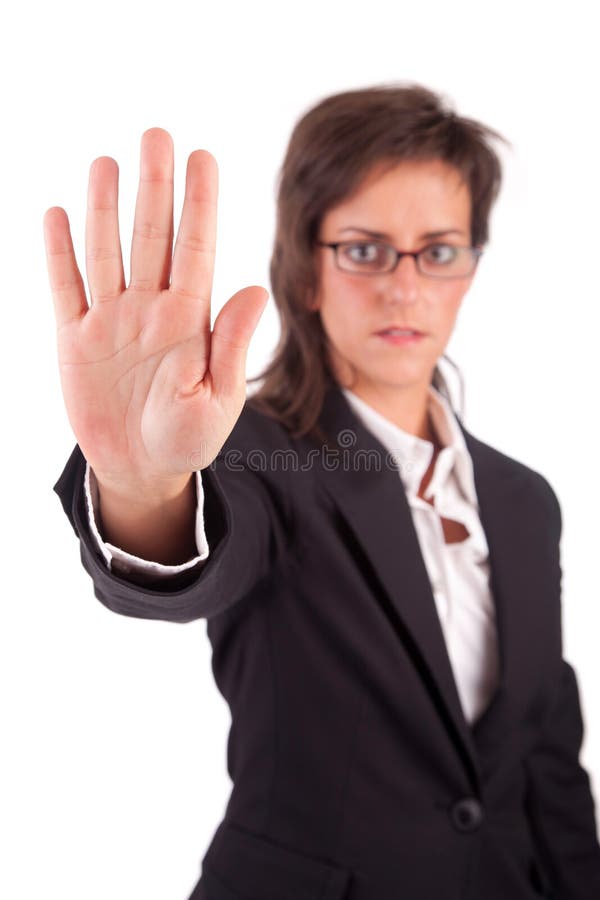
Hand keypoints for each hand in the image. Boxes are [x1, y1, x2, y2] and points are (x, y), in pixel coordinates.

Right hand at [44, 128, 267, 496]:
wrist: (141, 468)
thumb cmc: (187, 439)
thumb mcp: (217, 401)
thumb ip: (230, 345)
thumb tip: (255, 290)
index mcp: (190, 320)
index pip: (195, 248)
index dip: (199, 203)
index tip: (202, 158)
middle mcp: (150, 309)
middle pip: (151, 236)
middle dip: (154, 187)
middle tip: (156, 136)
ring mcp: (111, 320)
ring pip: (106, 251)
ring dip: (105, 208)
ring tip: (107, 163)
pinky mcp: (75, 339)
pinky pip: (65, 287)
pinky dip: (59, 254)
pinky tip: (58, 214)